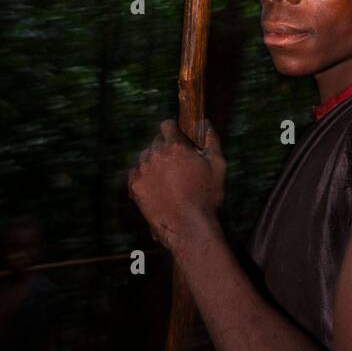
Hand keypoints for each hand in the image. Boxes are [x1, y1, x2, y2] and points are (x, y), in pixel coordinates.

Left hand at [127, 118, 225, 250]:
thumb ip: (211, 139)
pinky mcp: (134, 187)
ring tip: (167, 179)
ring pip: (144, 157)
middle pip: (155, 141)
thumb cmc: (206, 196)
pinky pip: (135, 173)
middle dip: (165, 148)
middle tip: (177, 164)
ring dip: (153, 162)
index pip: (167, 125)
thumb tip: (204, 122)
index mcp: (175, 146)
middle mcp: (155, 155)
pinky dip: (143, 177)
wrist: (189, 227)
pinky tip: (156, 187)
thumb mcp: (217, 165)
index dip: (174, 130)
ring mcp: (142, 171)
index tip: (178, 138)